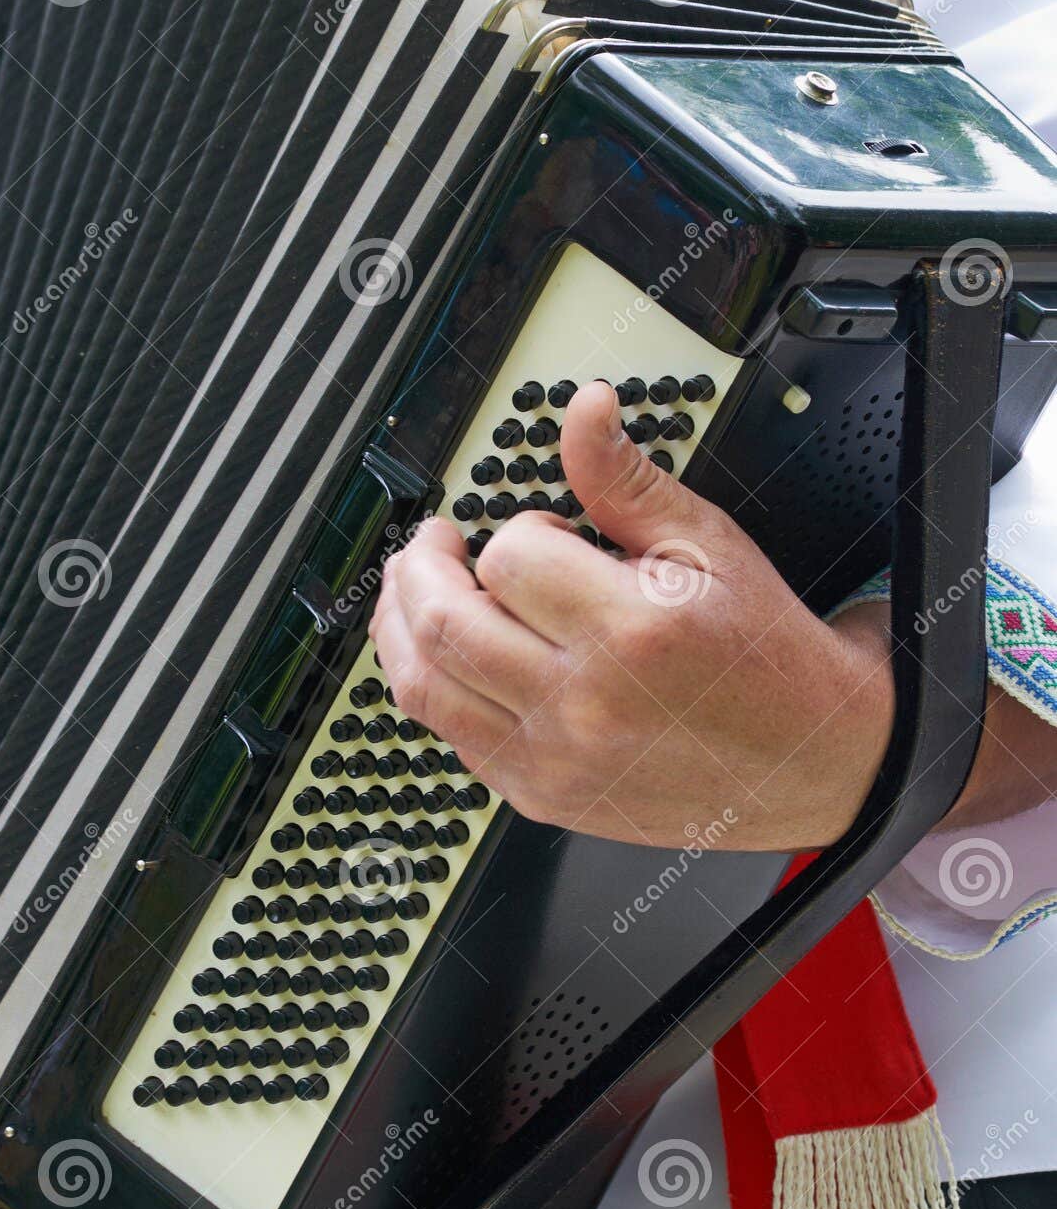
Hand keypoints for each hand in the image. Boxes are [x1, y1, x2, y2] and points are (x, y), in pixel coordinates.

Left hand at [371, 381, 894, 849]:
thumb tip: (583, 410)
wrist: (808, 760)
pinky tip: (449, 659)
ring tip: (414, 593)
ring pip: (425, 687)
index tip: (540, 531)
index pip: (510, 556)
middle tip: (431, 544)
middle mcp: (585, 705)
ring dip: (400, 627)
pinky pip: (452, 738)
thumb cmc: (762, 654)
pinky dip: (434, 688)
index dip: (515, 529)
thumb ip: (625, 481)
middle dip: (420, 566)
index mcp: (631, 632)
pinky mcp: (544, 798)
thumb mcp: (706, 546)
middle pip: (443, 621)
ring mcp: (557, 761)